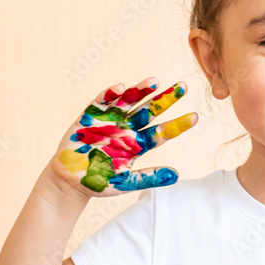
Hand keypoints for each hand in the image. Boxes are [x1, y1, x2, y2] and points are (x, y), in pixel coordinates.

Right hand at [48, 77, 197, 197]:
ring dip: (141, 90)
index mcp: (138, 145)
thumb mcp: (125, 183)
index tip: (195, 117)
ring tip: (155, 81)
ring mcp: (110, 121)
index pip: (162, 132)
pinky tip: (121, 87)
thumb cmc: (99, 182)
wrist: (69, 181)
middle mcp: (128, 129)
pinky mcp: (90, 116)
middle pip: (150, 111)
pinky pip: (101, 102)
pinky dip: (110, 94)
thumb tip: (176, 175)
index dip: (177, 125)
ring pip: (129, 101)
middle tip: (183, 86)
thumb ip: (149, 178)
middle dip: (166, 99)